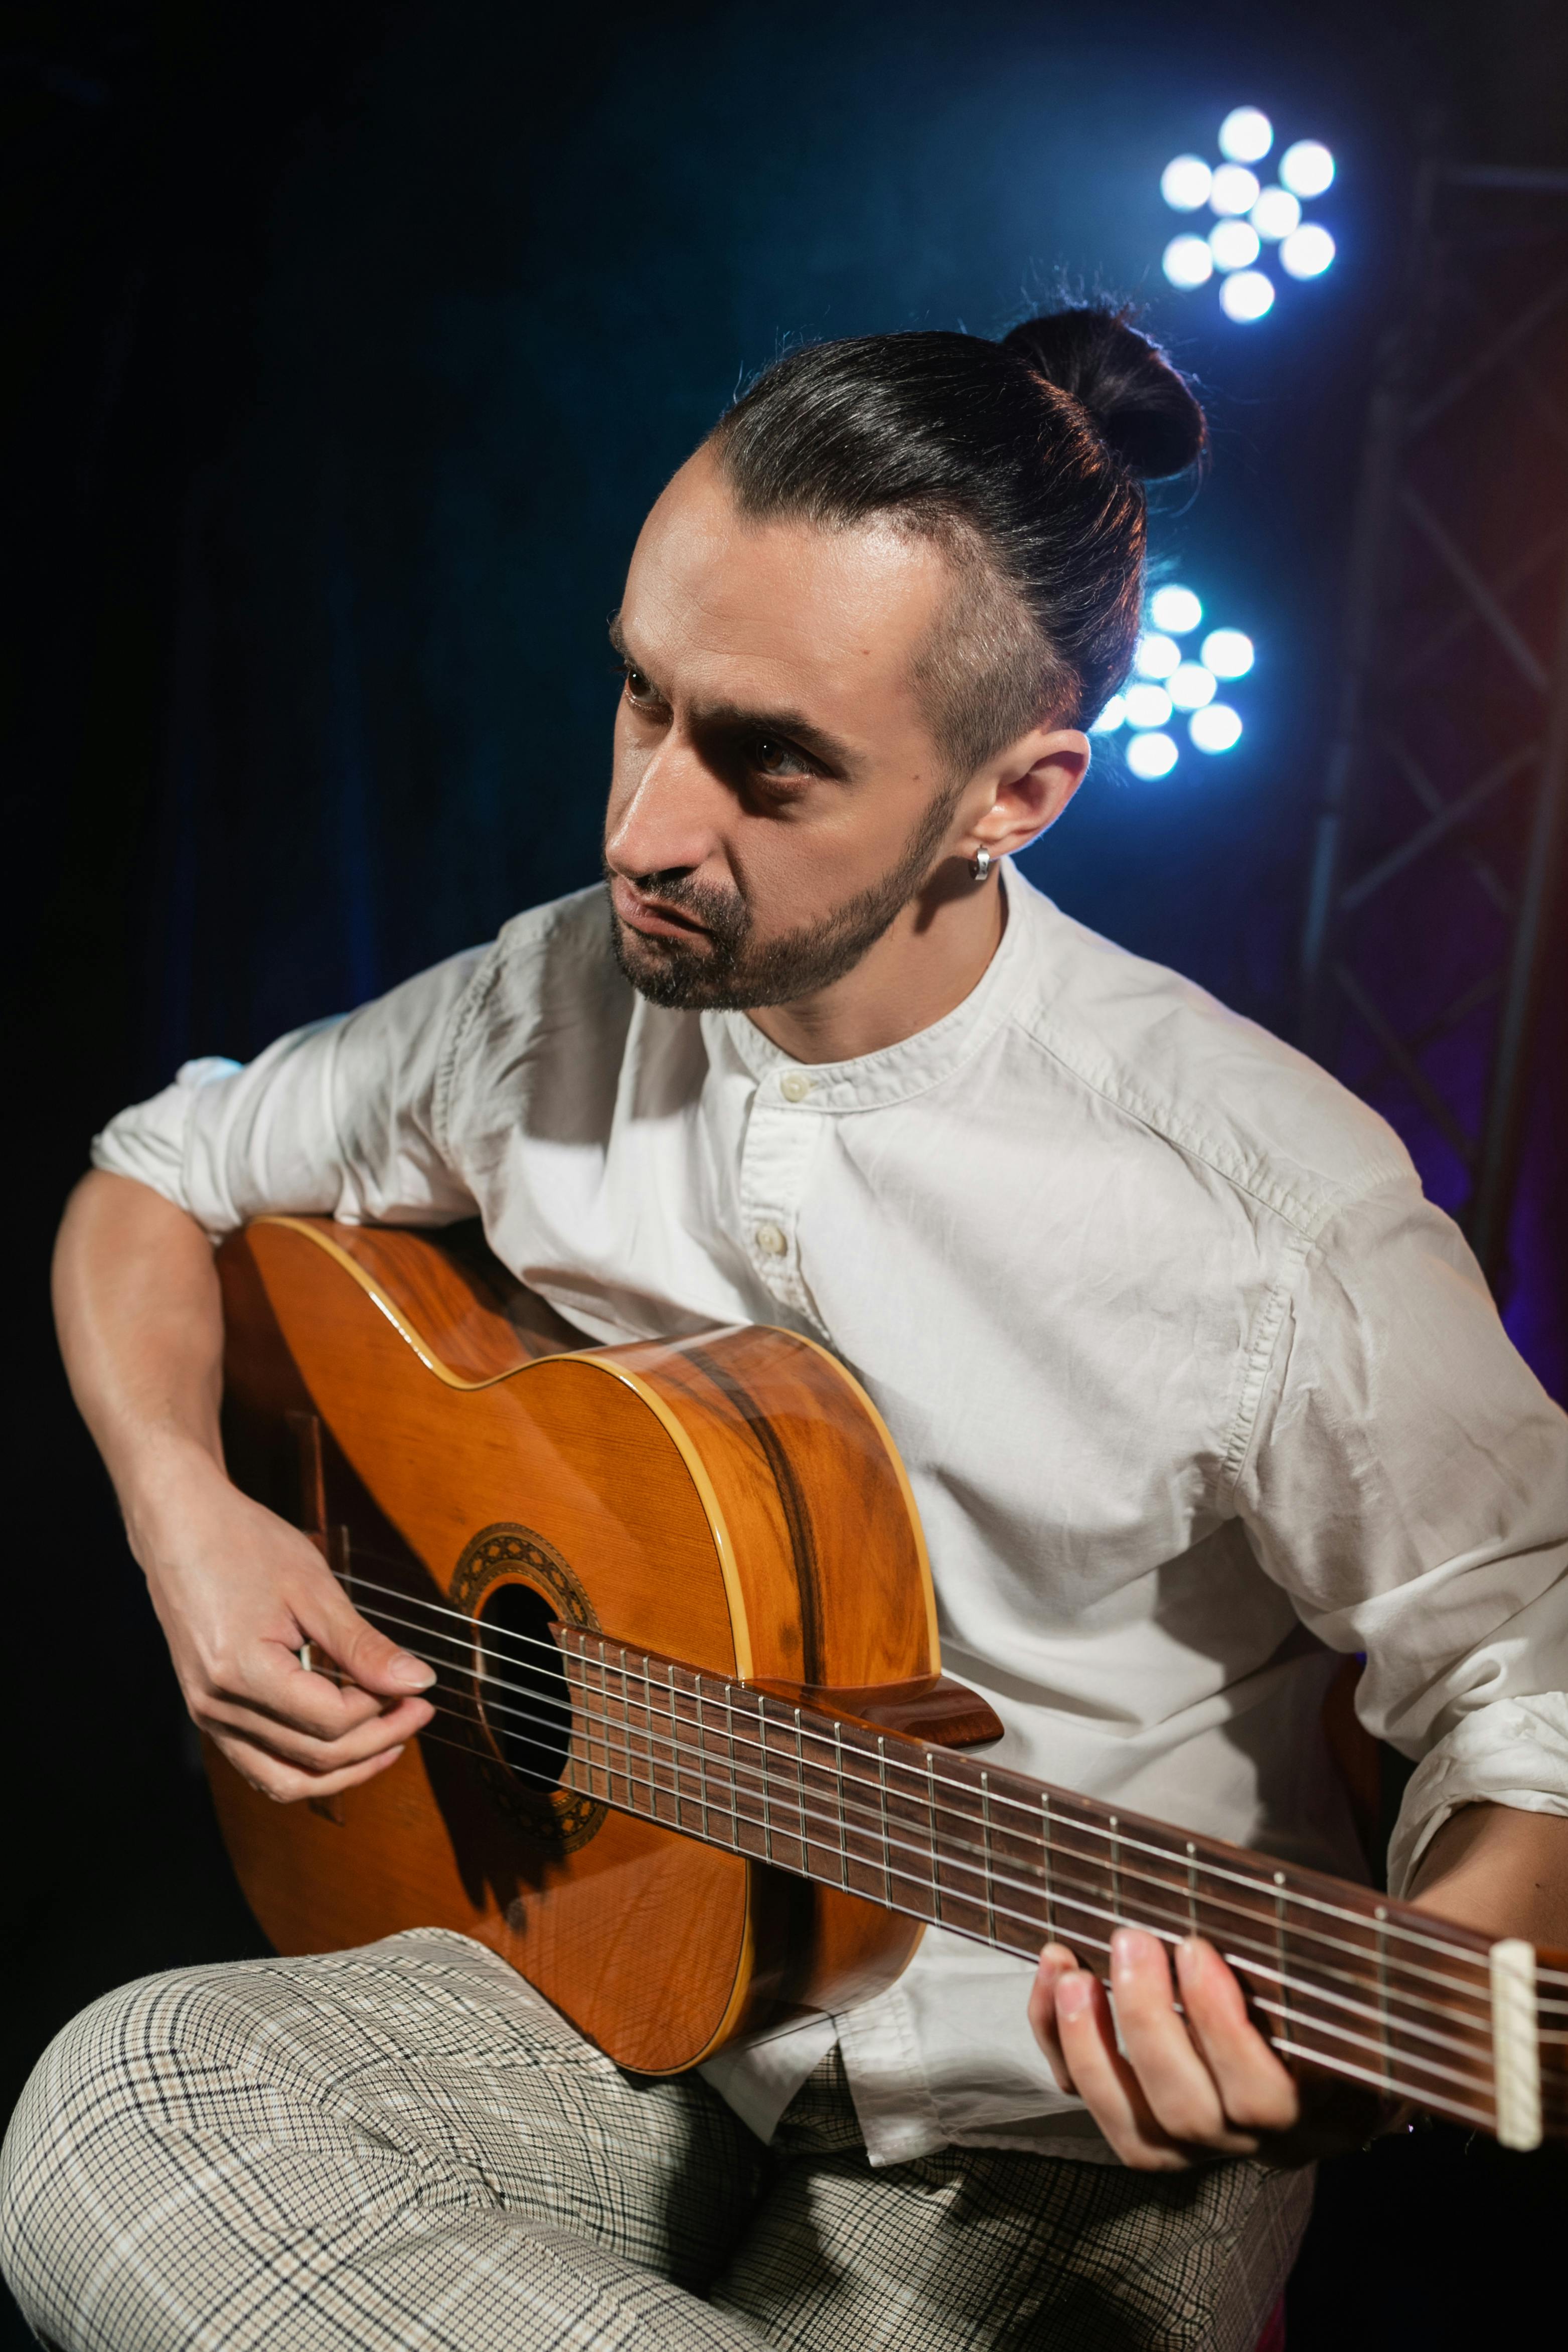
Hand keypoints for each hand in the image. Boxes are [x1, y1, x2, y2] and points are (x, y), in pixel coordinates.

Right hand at [129, 1444, 434, 1801]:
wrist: (178, 1527)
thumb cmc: (242, 1544)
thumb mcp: (313, 1588)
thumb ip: (363, 1645)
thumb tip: (417, 1681)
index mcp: (240, 1671)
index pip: (330, 1721)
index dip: (383, 1712)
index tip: (417, 1690)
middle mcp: (217, 1706)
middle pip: (314, 1758)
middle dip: (375, 1743)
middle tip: (417, 1713)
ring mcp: (208, 1715)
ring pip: (285, 1779)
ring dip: (344, 1768)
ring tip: (389, 1739)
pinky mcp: (209, 1712)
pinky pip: (260, 1764)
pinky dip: (306, 1765)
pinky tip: (344, 1743)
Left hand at [1028, 1930, 1400, 2169]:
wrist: (1291, 2069)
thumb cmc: (1300, 2002)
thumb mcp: (1310, 1977)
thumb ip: (1278, 1945)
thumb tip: (1222, 1866)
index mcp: (1308, 2107)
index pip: (1265, 2096)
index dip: (1223, 2028)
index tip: (1195, 1950)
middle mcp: (1244, 2139)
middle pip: (1188, 2110)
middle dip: (1148, 2021)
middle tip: (1132, 1940)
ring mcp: (1187, 2147)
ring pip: (1131, 2124)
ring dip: (1091, 2043)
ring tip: (1075, 1971)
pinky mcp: (1135, 2130)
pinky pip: (1086, 2098)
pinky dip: (1058, 2040)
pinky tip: (1055, 1978)